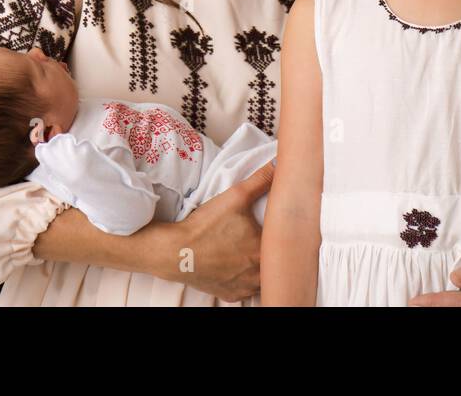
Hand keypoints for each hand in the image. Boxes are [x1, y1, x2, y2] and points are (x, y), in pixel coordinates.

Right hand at [161, 161, 274, 302]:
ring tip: (249, 251)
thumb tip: (278, 165)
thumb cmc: (205, 226)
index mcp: (265, 251)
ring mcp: (244, 287)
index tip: (277, 227)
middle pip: (275, 261)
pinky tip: (237, 266)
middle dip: (272, 250)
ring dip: (260, 267)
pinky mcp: (230, 295)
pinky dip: (244, 279)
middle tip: (261, 237)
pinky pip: (246, 290)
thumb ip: (261, 180)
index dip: (282, 233)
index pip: (285, 242)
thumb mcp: (236, 196)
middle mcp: (258, 274)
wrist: (175, 251)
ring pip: (262, 278)